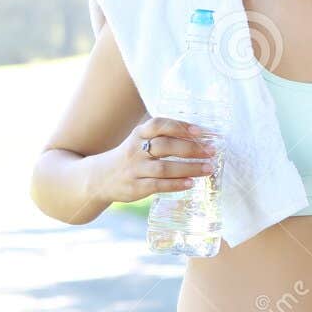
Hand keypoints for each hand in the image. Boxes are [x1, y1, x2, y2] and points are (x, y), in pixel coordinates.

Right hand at [95, 117, 218, 203]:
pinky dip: (176, 184)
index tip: (200, 131)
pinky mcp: (135, 187)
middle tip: (212, 152)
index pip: (158, 125)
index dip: (179, 126)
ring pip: (164, 167)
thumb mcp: (139, 141)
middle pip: (165, 146)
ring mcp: (134, 169)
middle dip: (191, 149)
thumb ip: (162, 136)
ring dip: (189, 168)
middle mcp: (135, 150)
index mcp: (138, 134)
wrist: (98, 178)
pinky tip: (191, 183)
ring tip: (208, 168)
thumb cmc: (130, 157)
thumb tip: (199, 134)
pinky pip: (158, 185)